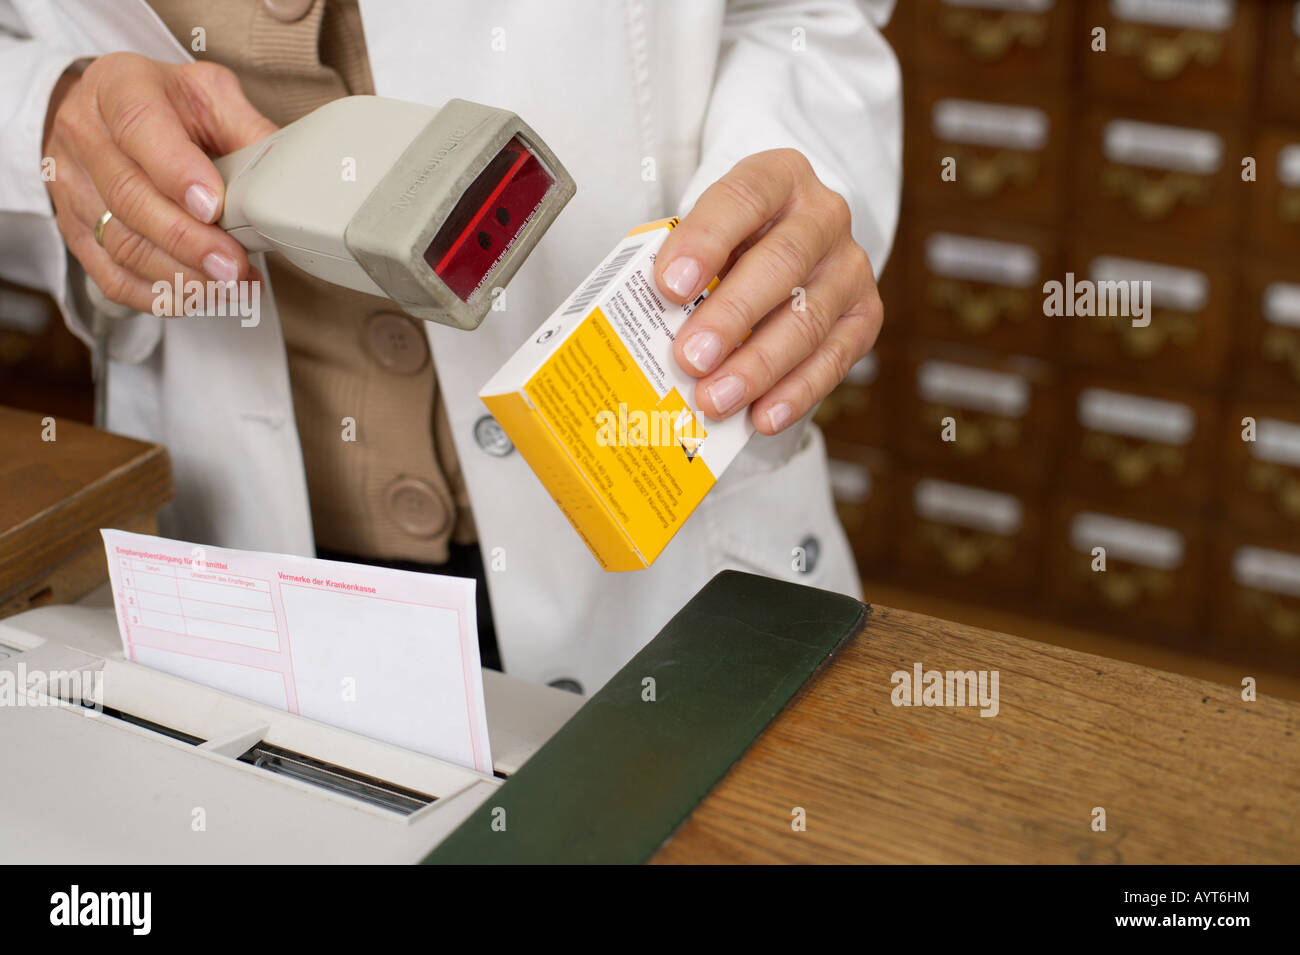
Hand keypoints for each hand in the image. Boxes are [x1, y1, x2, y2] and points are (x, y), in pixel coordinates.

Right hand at [42, 53, 276, 312]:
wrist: (108, 114)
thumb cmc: (166, 105)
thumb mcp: (209, 96)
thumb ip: (246, 129)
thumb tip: (287, 175)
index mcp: (120, 88)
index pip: (140, 128)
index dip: (176, 172)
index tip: (213, 206)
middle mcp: (87, 136)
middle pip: (130, 198)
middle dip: (188, 241)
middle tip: (233, 266)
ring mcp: (73, 186)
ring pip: (121, 244)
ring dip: (181, 276)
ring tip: (230, 287)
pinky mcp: (75, 230)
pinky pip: (110, 277)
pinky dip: (159, 296)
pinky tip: (200, 297)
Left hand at [654, 148, 882, 434]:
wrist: (787, 252)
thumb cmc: (732, 245)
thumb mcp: (704, 235)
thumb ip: (682, 267)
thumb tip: (641, 326)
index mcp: (778, 178)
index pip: (742, 199)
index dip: (705, 241)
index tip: (669, 286)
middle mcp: (823, 215)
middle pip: (781, 263)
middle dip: (731, 315)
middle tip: (690, 358)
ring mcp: (849, 267)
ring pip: (808, 319)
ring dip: (757, 366)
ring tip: (715, 399)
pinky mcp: (864, 315)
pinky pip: (833, 358)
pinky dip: (795, 392)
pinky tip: (762, 416)